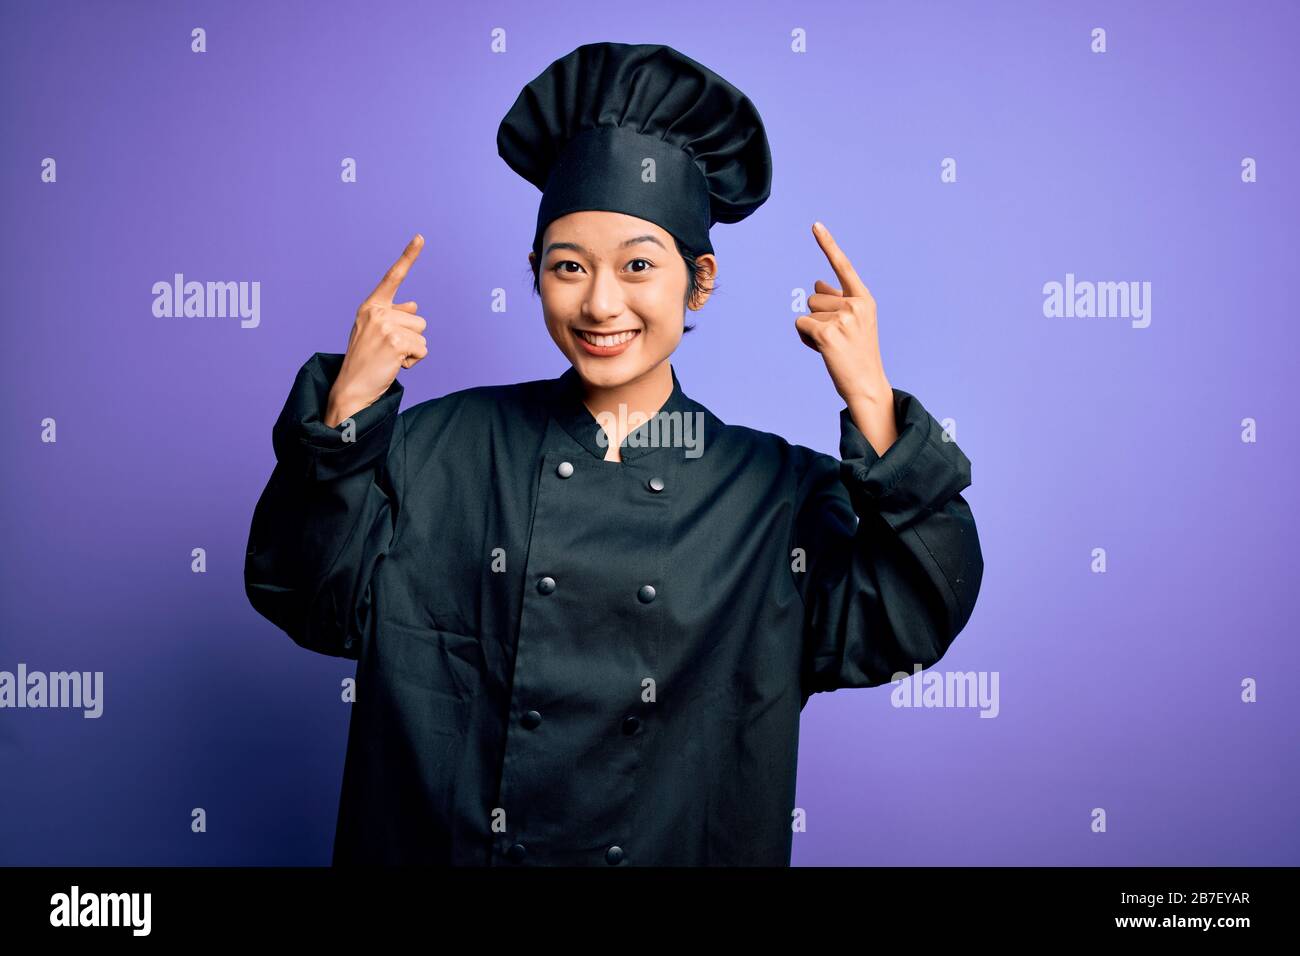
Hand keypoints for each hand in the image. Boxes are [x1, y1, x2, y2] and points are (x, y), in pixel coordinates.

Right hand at [325, 234, 427, 426]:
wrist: (352, 388)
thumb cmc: (365, 361)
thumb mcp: (375, 333)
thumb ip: (393, 316)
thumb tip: (414, 305)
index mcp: (371, 306)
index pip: (393, 278)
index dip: (408, 257)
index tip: (421, 237)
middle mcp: (376, 311)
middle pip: (419, 320)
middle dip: (411, 339)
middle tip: (387, 352)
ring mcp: (385, 325)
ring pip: (422, 335)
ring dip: (412, 351)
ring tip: (390, 359)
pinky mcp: (395, 342)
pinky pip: (422, 350)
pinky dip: (413, 362)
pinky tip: (394, 366)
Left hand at [796, 222, 896, 454]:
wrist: (867, 385)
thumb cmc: (857, 354)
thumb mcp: (854, 323)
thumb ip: (837, 301)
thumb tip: (816, 283)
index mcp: (864, 299)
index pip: (842, 267)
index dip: (827, 244)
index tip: (814, 224)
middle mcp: (856, 305)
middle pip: (814, 296)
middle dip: (818, 316)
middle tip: (837, 339)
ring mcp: (842, 319)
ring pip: (806, 311)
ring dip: (811, 329)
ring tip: (832, 346)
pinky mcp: (827, 334)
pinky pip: (800, 325)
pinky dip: (804, 338)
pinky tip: (822, 351)